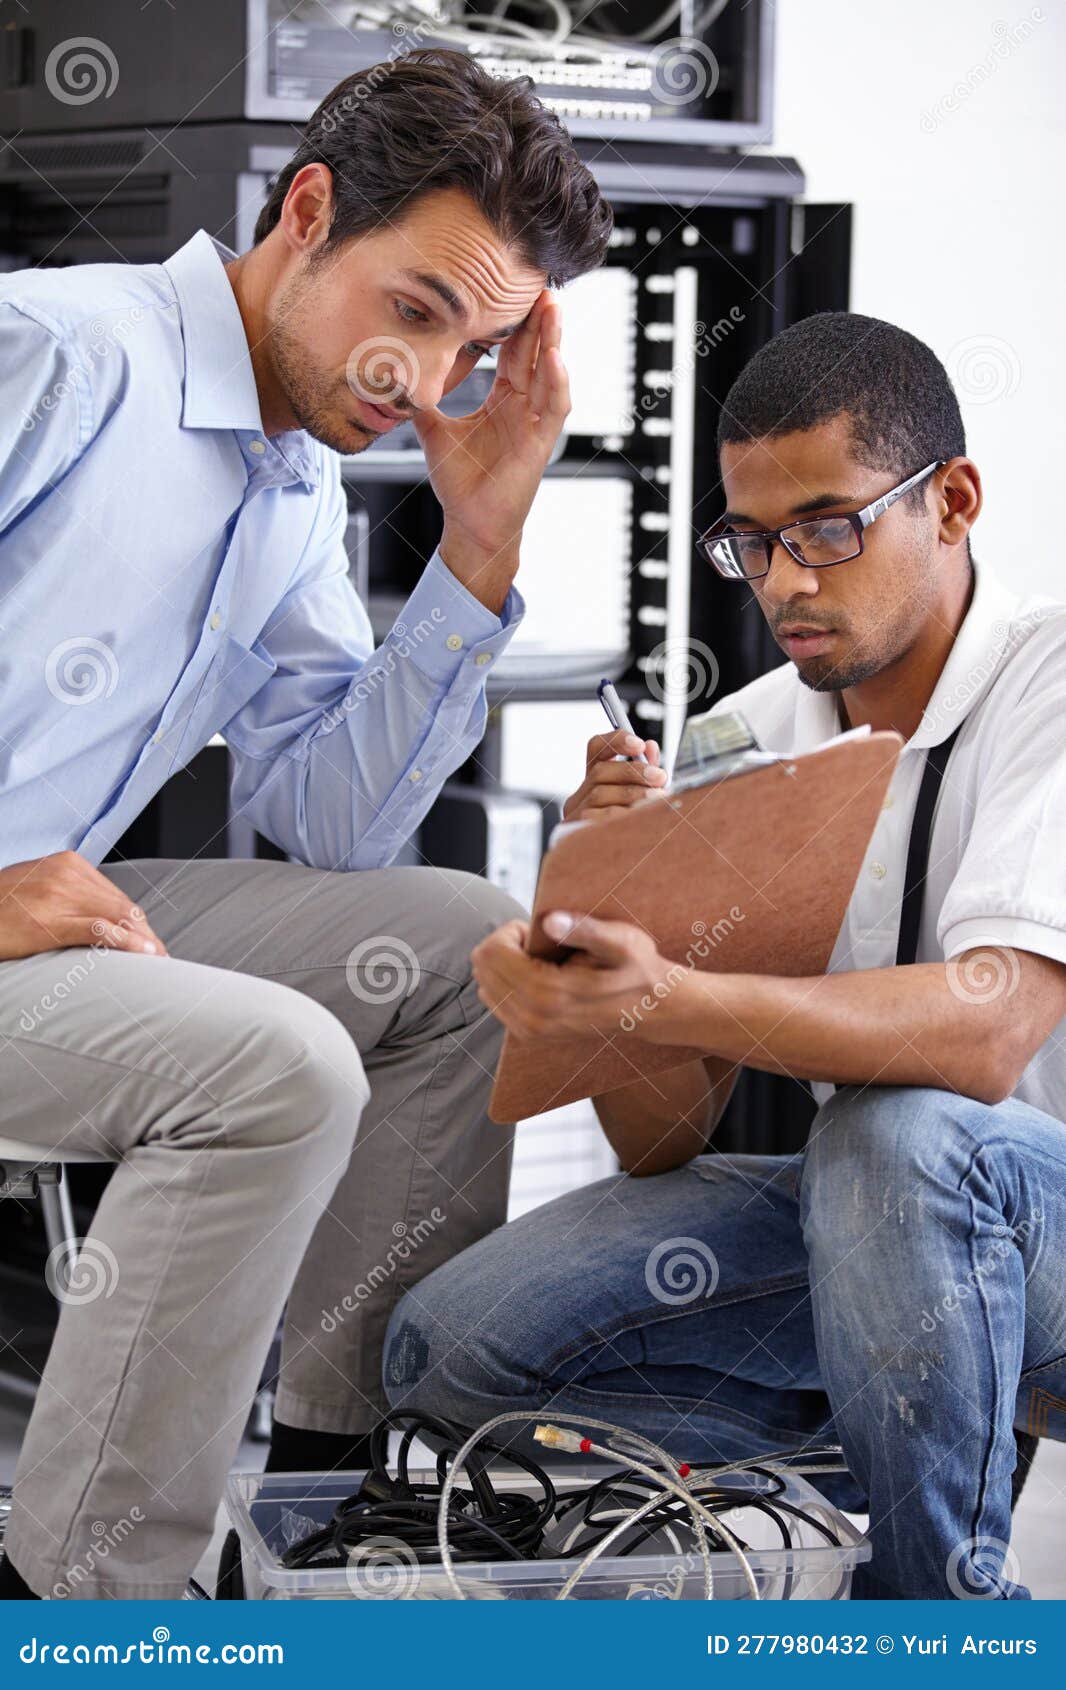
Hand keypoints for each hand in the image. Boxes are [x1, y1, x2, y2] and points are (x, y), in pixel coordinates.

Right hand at [0, 852, 166, 961]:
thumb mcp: (36, 889)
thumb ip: (67, 895)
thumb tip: (102, 918)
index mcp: (67, 863)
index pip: (116, 895)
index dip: (137, 922)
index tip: (151, 943)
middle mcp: (67, 873)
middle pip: (122, 906)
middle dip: (146, 934)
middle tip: (162, 958)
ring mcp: (58, 894)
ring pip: (118, 916)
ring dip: (144, 941)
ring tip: (158, 962)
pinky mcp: (49, 921)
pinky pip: (98, 930)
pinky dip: (126, 943)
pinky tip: (143, 956)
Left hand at [415, 292, 569, 610]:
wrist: (468, 524)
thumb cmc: (460, 483)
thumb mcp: (433, 430)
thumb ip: (419, 400)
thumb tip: (392, 373)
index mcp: (504, 399)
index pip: (514, 350)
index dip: (515, 320)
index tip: (510, 287)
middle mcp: (524, 407)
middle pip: (536, 353)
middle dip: (539, 318)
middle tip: (539, 281)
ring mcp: (535, 424)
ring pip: (550, 373)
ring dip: (553, 341)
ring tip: (553, 308)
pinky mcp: (541, 445)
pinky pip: (554, 408)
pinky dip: (555, 383)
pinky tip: (554, 359)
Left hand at [472, 912, 691, 1043]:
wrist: (650, 1009)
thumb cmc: (637, 968)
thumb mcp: (621, 941)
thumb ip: (584, 929)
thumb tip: (549, 920)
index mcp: (549, 993)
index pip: (493, 952)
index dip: (512, 932)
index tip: (540, 932)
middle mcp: (533, 1018)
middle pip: (483, 968)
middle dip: (505, 947)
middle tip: (541, 946)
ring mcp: (529, 1031)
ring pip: (485, 985)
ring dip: (505, 966)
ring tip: (541, 962)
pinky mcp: (530, 1035)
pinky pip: (495, 1002)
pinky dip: (506, 983)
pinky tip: (536, 978)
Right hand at [562, 730, 667, 823]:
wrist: (607, 874)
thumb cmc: (629, 832)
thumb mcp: (640, 799)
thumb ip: (645, 773)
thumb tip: (650, 748)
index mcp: (595, 781)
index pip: (596, 748)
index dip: (616, 741)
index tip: (640, 744)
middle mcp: (580, 795)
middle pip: (600, 771)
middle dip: (634, 771)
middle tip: (660, 778)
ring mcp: (574, 814)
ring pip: (599, 794)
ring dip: (631, 795)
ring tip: (656, 801)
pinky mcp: (573, 833)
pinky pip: (596, 820)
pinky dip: (620, 816)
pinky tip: (639, 820)